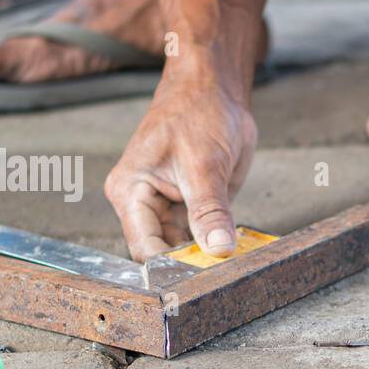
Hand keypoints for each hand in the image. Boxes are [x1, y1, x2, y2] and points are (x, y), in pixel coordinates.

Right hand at [104, 73, 256, 261]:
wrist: (215, 89)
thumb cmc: (197, 111)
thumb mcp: (205, 164)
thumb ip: (210, 211)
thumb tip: (218, 249)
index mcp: (131, 192)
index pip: (144, 247)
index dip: (170, 267)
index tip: (201, 279)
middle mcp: (144, 205)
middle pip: (164, 253)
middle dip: (192, 265)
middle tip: (224, 276)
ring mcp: (169, 207)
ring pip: (186, 248)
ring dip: (208, 257)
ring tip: (234, 266)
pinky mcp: (192, 206)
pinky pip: (204, 235)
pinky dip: (219, 243)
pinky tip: (238, 250)